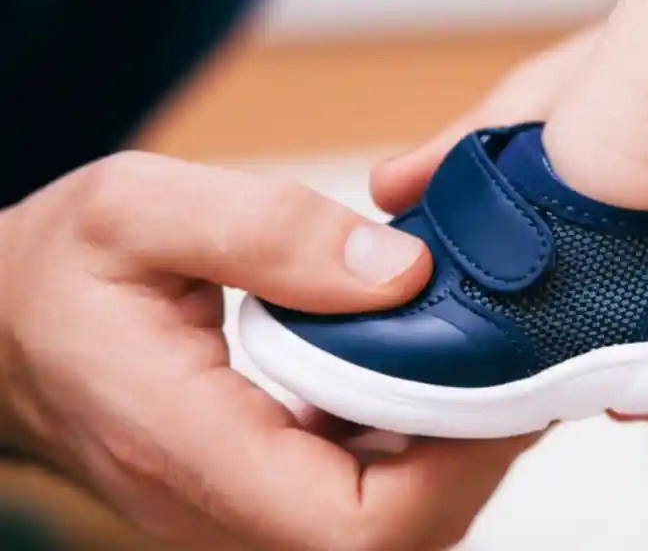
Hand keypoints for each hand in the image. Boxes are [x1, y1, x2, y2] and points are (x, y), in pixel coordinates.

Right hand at [0, 152, 533, 549]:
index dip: (453, 470)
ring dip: (451, 454)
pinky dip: (413, 447)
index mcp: (188, 447)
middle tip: (516, 359)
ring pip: (388, 528)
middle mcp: (218, 507)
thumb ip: (270, 232)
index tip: (501, 384)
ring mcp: (239, 513)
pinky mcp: (256, 497)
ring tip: (484, 359)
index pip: (354, 529)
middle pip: (395, 539)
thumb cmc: (57, 272)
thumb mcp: (140, 209)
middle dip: (474, 458)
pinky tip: (425, 373)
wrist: (1, 331)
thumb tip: (402, 272)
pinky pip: (359, 500)